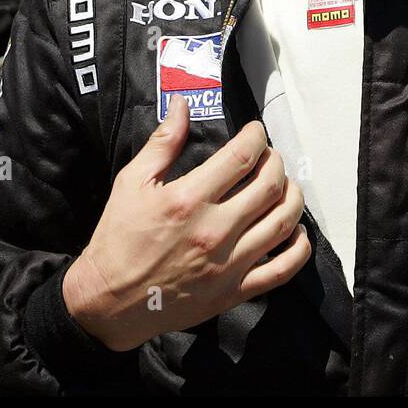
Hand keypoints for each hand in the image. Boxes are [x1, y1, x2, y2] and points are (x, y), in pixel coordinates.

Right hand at [62, 96, 310, 352]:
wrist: (108, 302)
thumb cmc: (117, 239)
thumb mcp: (131, 182)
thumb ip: (162, 142)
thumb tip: (183, 105)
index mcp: (188, 199)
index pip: (242, 157)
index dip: (256, 137)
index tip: (256, 131)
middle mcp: (214, 230)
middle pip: (269, 186)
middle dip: (276, 162)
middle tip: (270, 156)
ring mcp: (228, 264)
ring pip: (283, 222)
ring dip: (293, 197)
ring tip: (286, 186)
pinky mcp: (234, 291)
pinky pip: (282, 269)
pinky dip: (299, 248)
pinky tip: (297, 231)